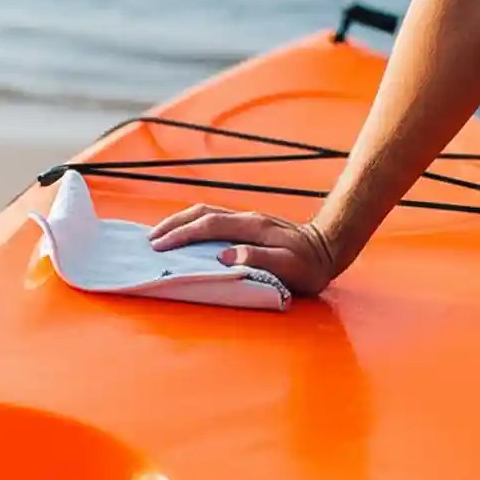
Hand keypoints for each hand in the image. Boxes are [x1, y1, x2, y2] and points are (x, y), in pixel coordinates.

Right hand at [148, 204, 338, 295]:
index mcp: (253, 227)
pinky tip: (185, 232)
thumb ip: (260, 260)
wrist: (329, 247)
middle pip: (201, 213)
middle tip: (150, 240)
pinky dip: (193, 223)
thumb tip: (225, 256)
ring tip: (160, 234)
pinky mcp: (247, 223)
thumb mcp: (291, 268)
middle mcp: (247, 217)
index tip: (160, 246)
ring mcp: (247, 218)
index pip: (209, 226)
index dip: (182, 235)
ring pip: (206, 212)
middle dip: (173, 225)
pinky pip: (213, 218)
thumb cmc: (311, 265)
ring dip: (180, 221)